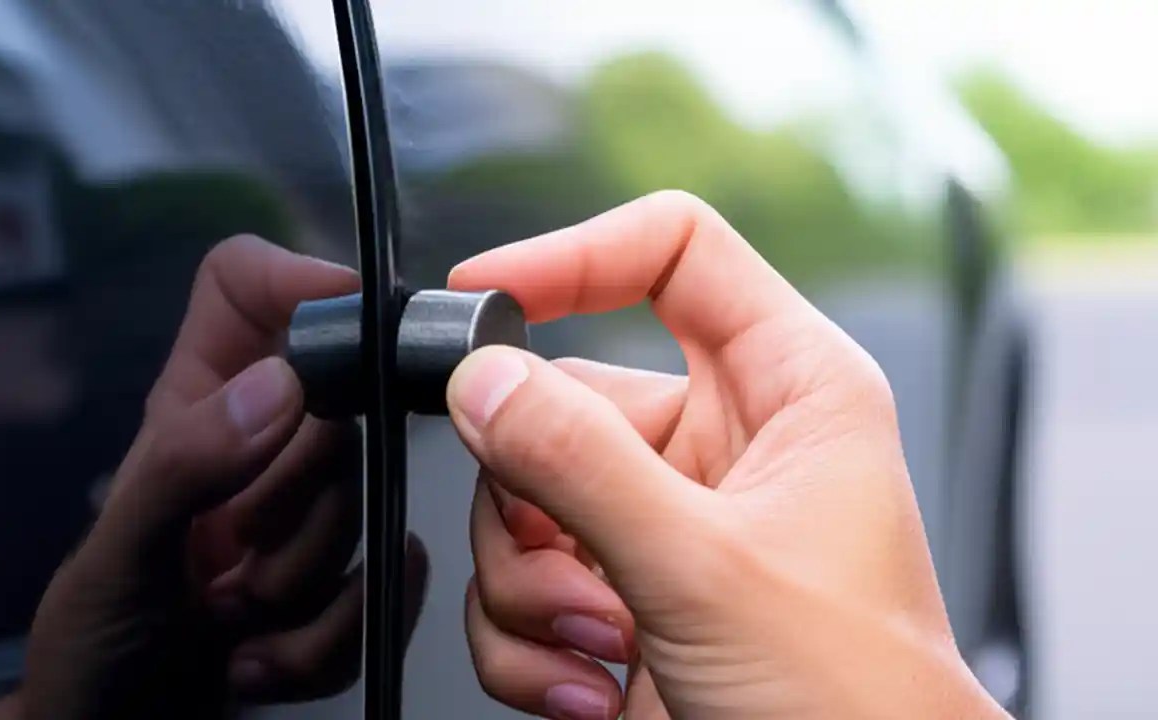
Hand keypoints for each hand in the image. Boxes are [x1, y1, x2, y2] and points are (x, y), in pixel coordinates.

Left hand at [19, 236, 422, 718]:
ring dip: (298, 586)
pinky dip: (320, 648)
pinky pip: (381, 600)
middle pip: (337, 414)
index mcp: (197, 407)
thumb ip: (184, 466)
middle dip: (294, 505)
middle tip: (232, 552)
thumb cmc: (91, 642)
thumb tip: (285, 385)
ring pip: (366, 516)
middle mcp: (262, 448)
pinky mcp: (343, 589)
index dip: (297, 277)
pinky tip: (257, 660)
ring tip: (231, 616)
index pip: (243, 286)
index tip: (352, 314)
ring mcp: (309, 520)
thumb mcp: (116, 554)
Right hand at [446, 192, 1007, 719]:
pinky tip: (588, 684)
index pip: (674, 255)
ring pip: (524, 495)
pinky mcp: (619, 595)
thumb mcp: (707, 567)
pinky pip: (518, 581)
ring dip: (529, 582)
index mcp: (786, 390)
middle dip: (537, 491)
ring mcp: (663, 522)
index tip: (487, 290)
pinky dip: (525, 641)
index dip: (576, 255)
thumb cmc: (857, 702)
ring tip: (597, 636)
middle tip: (563, 546)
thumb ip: (584, 464)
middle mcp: (721, 445)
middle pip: (565, 394)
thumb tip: (485, 383)